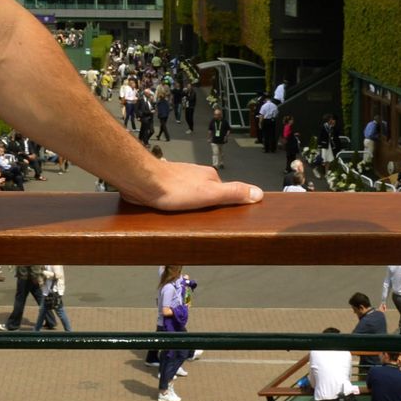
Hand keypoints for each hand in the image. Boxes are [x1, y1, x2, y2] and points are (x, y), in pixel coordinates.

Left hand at [121, 160, 261, 210]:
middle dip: (207, 209)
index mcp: (209, 176)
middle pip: (208, 195)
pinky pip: (176, 200)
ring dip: (191, 209)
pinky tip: (173, 217)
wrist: (141, 182)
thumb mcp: (210, 194)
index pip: (225, 193)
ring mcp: (180, 180)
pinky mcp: (165, 188)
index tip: (226, 220)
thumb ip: (233, 193)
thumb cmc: (174, 188)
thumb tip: (258, 193)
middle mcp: (196, 176)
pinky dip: (177, 208)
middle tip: (204, 224)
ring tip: (188, 223)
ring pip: (191, 198)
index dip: (226, 206)